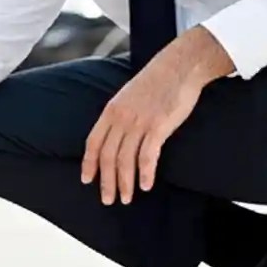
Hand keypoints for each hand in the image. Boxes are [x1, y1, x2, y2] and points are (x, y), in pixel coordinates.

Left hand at [80, 27, 233, 204]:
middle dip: (106, 181)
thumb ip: (120, 114)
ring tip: (126, 198)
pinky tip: (145, 186)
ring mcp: (139, 122)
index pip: (93, 142)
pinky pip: (147, 156)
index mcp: (111, 110)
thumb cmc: (157, 82)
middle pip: (107, 156)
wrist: (180, 66)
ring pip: (125, 160)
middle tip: (107, 200)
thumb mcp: (129, 96)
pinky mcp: (158, 126)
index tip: (87, 180)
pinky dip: (144, 174)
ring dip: (124, 183)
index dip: (88, 163)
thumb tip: (116, 135)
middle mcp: (121, 118)